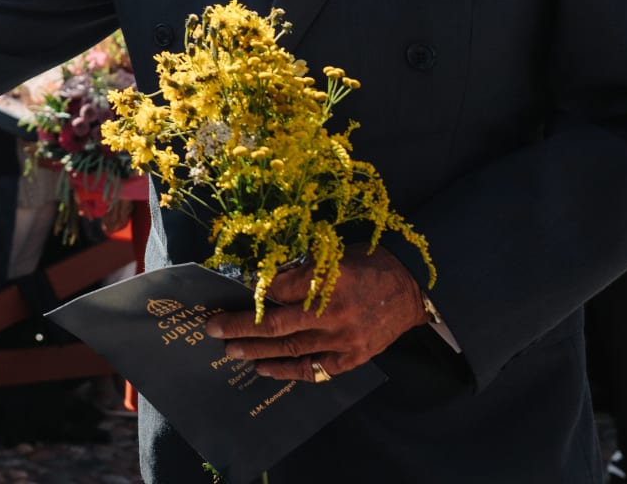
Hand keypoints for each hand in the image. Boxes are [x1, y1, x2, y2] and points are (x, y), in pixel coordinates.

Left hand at [204, 245, 428, 381]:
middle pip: (275, 325)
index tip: (227, 294)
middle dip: (239, 327)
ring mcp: (343, 339)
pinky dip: (288, 371)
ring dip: (256, 351)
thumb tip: (261, 282)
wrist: (412, 287)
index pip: (274, 291)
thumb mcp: (332, 255)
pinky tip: (264, 369)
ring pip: (290, 350)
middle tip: (214, 330)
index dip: (249, 294)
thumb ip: (299, 271)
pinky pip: (314, 369)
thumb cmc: (367, 263)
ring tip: (231, 352)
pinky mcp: (353, 357)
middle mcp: (332, 313)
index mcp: (325, 280)